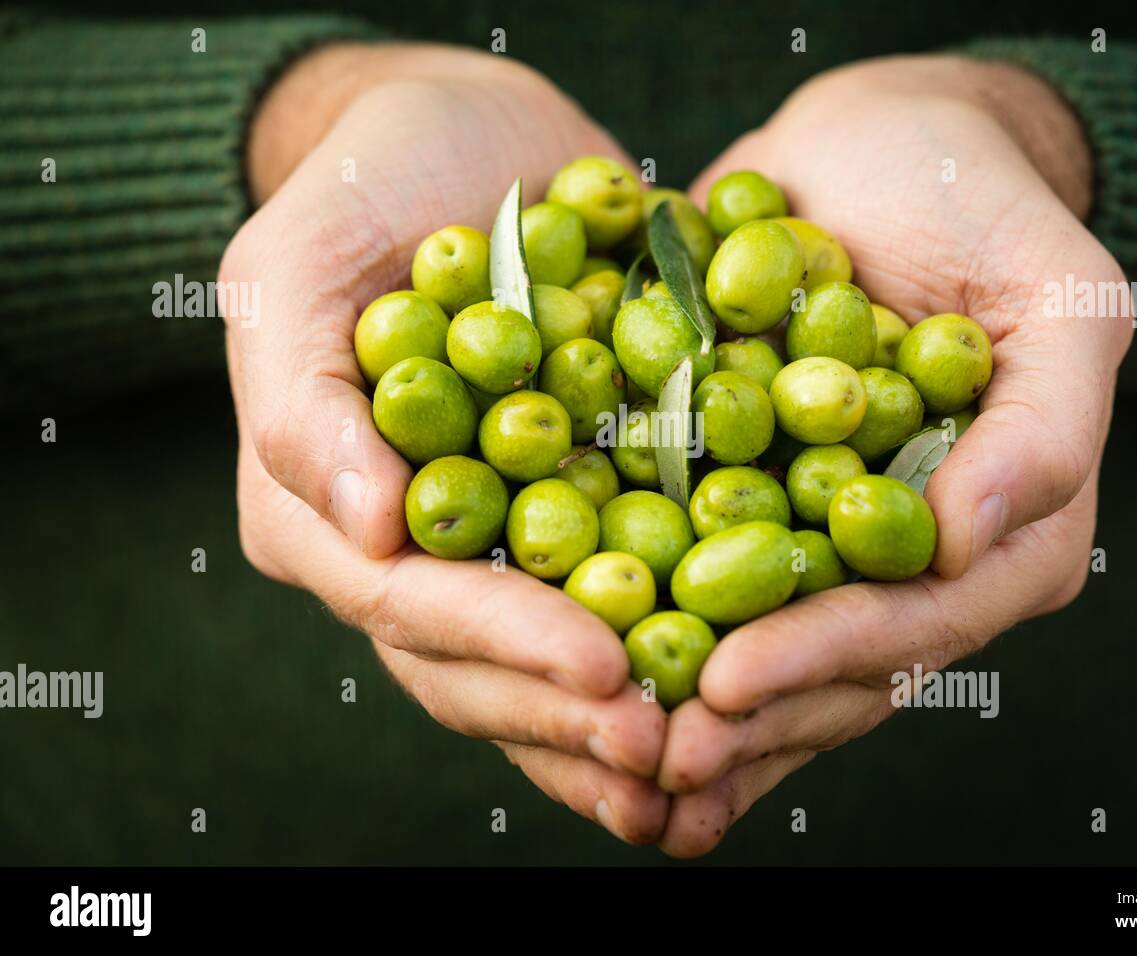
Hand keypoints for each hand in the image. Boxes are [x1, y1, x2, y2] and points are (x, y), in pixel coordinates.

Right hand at [221, 43, 667, 843]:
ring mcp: (493, 540)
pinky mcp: (574, 508)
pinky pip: (620, 598)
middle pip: (481, 665)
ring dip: (624, 722)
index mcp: (323, 510)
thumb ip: (302, 399)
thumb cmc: (368, 179)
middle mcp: (405, 551)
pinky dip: (672, 654)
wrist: (471, 135)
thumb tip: (371, 531)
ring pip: (549, 662)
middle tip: (669, 752)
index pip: (411, 603)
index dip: (507, 644)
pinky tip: (736, 706)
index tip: (604, 673)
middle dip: (571, 716)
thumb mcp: (297, 262)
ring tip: (710, 767)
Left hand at [653, 55, 1132, 855]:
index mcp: (1001, 532)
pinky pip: (694, 574)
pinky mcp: (750, 496)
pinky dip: (646, 626)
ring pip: (760, 643)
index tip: (725, 688)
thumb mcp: (1062, 296)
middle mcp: (912, 557)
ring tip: (607, 755)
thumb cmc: (982, 205)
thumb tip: (968, 541)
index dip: (820, 660)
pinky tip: (583, 677)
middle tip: (646, 761)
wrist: (878, 144)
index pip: (912, 623)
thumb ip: (1046, 426)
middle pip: (828, 663)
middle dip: (741, 718)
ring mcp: (824, 534)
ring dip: (685, 709)